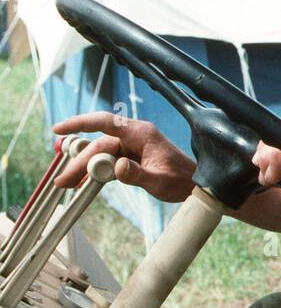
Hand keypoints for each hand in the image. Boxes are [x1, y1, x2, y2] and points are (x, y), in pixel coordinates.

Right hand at [52, 113, 194, 202]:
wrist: (194, 185)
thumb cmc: (181, 180)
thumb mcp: (159, 180)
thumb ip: (137, 174)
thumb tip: (117, 167)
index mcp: (141, 133)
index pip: (105, 123)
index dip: (80, 123)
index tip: (59, 128)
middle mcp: (133, 136)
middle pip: (99, 145)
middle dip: (79, 162)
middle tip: (62, 180)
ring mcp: (131, 147)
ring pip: (100, 154)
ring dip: (83, 168)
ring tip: (66, 183)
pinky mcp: (129, 158)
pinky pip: (107, 162)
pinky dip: (94, 172)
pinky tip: (81, 183)